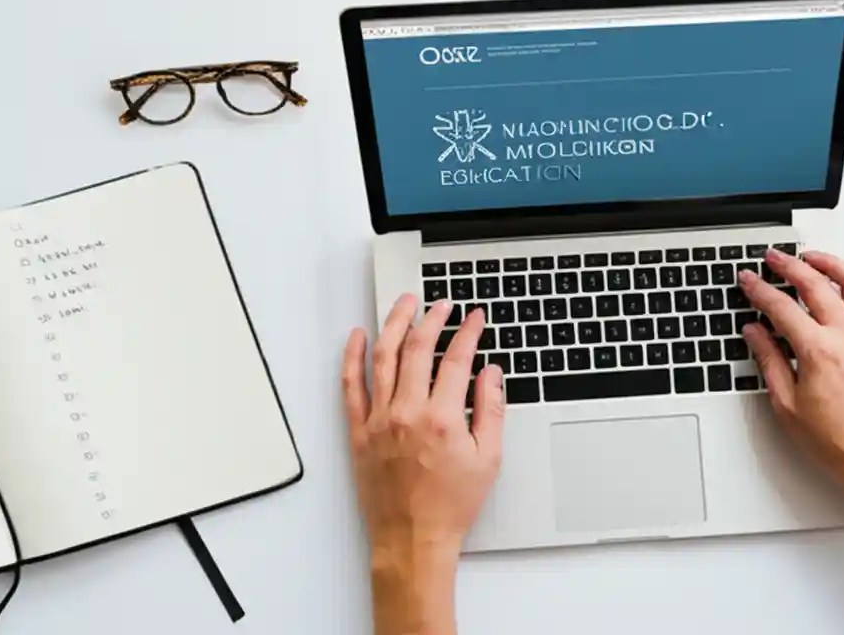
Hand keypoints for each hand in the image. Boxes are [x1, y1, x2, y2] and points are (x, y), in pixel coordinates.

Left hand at [341, 294, 503, 634]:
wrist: (413, 539)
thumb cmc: (450, 506)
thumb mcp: (489, 458)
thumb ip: (491, 409)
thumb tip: (491, 373)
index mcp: (442, 418)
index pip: (457, 359)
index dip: (468, 331)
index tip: (474, 318)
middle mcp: (407, 413)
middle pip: (417, 349)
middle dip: (432, 318)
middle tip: (441, 305)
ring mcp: (379, 421)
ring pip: (383, 358)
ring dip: (393, 324)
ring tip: (403, 304)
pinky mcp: (359, 433)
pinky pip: (351, 386)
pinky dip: (353, 358)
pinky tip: (359, 338)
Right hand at [739, 249, 843, 496]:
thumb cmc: (836, 443)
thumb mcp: (787, 406)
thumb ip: (770, 361)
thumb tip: (755, 332)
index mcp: (820, 353)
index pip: (782, 308)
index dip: (760, 290)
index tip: (748, 280)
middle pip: (816, 285)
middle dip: (789, 266)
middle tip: (773, 258)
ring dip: (832, 262)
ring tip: (812, 257)